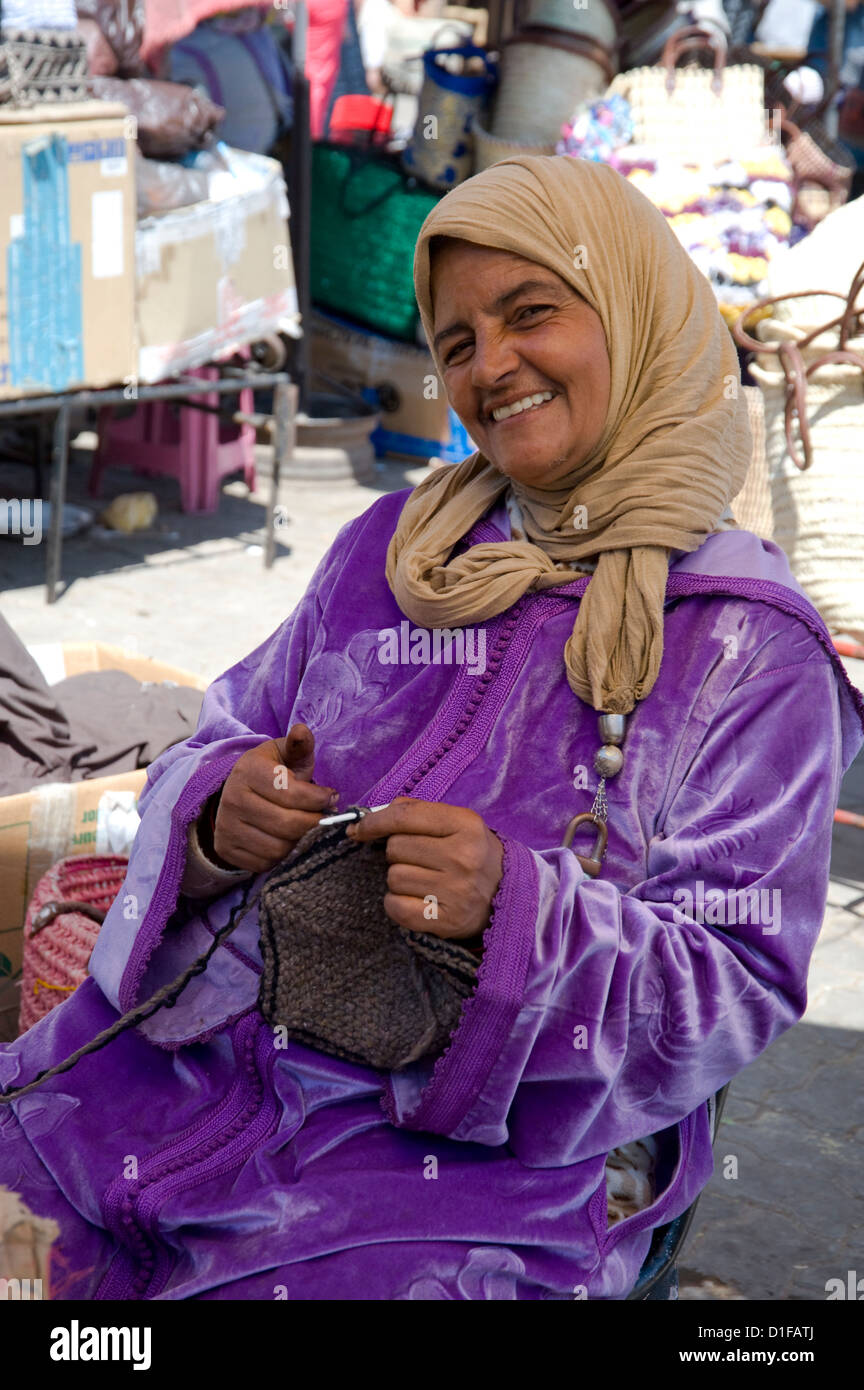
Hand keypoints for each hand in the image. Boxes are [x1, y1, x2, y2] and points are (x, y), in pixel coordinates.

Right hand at [213, 723, 334, 872]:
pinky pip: (266, 863)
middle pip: (287, 824)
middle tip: (323, 817)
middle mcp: (232, 799)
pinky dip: (283, 856)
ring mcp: (227, 826)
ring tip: (305, 827)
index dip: (319, 798)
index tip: (331, 797)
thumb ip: (298, 745)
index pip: (292, 792)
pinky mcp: (227, 849)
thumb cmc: (271, 774)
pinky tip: (287, 840)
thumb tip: (301, 730)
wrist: (238, 794)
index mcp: (248, 770)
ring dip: (299, 841)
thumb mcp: (284, 755)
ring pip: (279, 848)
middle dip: (313, 822)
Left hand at [346, 797, 503, 940]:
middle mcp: (463, 857)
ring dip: (400, 879)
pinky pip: (395, 907)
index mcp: (466, 825)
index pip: (404, 816)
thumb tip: (372, 817)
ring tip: (423, 881)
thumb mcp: (457, 823)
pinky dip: (397, 904)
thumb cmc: (472, 853)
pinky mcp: (446, 921)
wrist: (506, 894)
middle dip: (398, 853)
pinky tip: (416, 900)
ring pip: (393, 878)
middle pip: (395, 848)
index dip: (374, 822)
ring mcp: (456, 891)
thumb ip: (417, 812)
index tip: (359, 829)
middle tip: (419, 860)